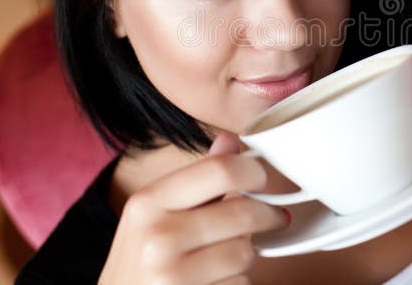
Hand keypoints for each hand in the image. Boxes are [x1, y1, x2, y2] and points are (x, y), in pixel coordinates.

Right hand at [98, 132, 290, 284]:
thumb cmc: (139, 262)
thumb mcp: (154, 213)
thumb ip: (196, 179)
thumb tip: (229, 142)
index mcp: (149, 203)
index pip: (221, 170)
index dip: (253, 172)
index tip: (261, 180)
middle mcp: (158, 237)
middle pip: (244, 213)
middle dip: (266, 216)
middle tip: (272, 217)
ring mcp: (173, 277)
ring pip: (245, 254)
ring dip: (248, 255)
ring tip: (228, 256)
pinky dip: (236, 283)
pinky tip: (215, 281)